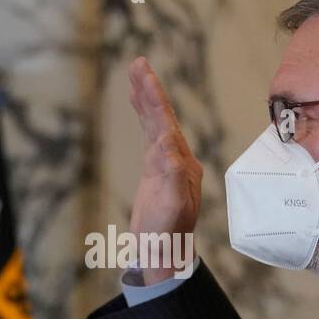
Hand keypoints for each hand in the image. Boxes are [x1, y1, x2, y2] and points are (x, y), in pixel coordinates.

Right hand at [126, 57, 202, 284]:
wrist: (164, 255)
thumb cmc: (166, 235)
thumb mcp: (170, 207)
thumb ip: (171, 176)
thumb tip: (167, 145)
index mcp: (183, 165)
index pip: (167, 124)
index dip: (154, 99)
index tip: (144, 75)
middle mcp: (178, 159)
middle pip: (162, 117)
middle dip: (150, 90)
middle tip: (138, 63)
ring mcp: (168, 163)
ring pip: (156, 123)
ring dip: (146, 98)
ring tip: (135, 74)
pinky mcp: (156, 170)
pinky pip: (150, 134)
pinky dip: (144, 116)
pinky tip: (139, 104)